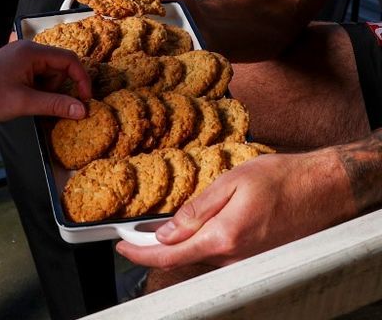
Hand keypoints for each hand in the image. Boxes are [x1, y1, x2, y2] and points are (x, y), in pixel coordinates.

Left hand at [0, 41, 90, 123]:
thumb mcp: (24, 103)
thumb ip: (55, 104)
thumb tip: (83, 109)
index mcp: (31, 51)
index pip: (69, 59)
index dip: (81, 79)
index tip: (85, 100)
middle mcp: (26, 49)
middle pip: (59, 66)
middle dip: (58, 88)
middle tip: (42, 104)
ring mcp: (19, 57)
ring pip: (48, 73)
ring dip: (46, 90)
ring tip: (27, 102)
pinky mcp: (14, 66)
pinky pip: (36, 76)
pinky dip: (36, 89)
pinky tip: (23, 100)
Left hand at [116, 149, 350, 269]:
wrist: (322, 191)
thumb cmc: (279, 179)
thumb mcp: (230, 182)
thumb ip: (196, 210)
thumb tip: (166, 232)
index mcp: (223, 237)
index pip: (171, 255)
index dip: (141, 253)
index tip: (121, 246)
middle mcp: (234, 258)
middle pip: (183, 259)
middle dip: (155, 249)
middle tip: (132, 235)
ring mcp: (246, 262)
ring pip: (200, 258)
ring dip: (177, 247)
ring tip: (156, 230)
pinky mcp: (254, 260)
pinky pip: (217, 257)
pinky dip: (198, 246)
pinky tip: (190, 231)